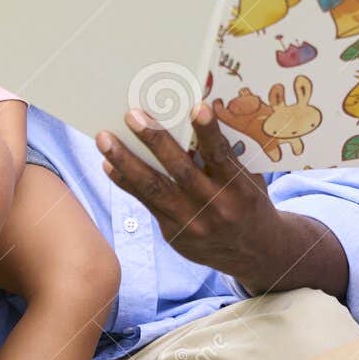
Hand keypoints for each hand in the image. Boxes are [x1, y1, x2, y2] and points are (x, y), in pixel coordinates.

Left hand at [97, 105, 307, 292]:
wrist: (254, 253)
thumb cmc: (250, 202)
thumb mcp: (250, 179)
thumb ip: (228, 156)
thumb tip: (196, 116)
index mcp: (240, 189)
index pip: (222, 157)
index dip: (209, 132)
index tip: (197, 107)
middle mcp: (215, 207)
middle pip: (180, 171)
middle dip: (155, 141)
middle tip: (133, 115)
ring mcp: (192, 224)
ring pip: (154, 189)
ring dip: (126, 162)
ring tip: (104, 139)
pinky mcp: (174, 234)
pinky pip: (147, 204)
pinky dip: (126, 183)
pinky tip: (108, 165)